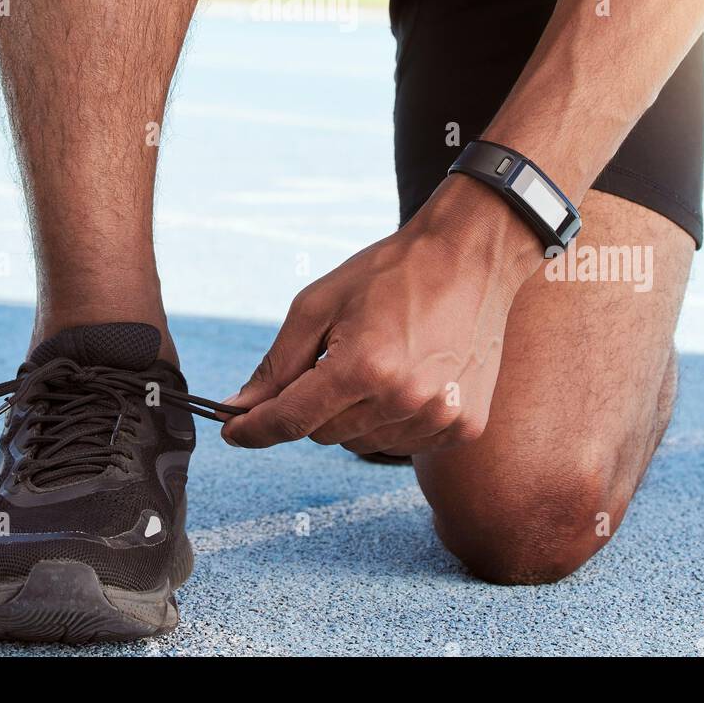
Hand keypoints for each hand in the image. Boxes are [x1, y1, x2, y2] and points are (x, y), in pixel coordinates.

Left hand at [220, 177, 542, 455]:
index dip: (255, 429)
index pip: (291, 420)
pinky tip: (406, 378)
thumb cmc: (390, 273)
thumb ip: (276, 363)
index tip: (233, 432)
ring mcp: (439, 417)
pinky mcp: (464, 426)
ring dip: (353, 415)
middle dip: (312, 404)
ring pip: (361, 444)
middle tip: (331, 358)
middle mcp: (403, 400)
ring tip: (377, 361)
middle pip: (323, 434)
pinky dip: (391, 421)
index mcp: (363, 367)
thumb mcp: (320, 304)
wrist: (470, 257)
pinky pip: (402, 444)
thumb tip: (236, 409)